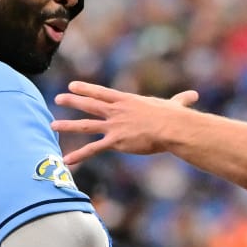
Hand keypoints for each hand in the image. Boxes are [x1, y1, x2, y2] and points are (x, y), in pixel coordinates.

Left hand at [51, 81, 200, 163]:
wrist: (171, 127)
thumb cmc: (175, 116)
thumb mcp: (175, 105)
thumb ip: (180, 100)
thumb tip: (193, 96)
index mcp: (128, 101)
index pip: (102, 92)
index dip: (87, 89)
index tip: (73, 85)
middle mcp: (117, 111)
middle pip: (90, 104)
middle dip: (72, 101)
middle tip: (58, 98)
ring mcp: (114, 126)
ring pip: (86, 125)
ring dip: (68, 125)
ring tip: (53, 125)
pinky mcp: (115, 141)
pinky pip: (93, 149)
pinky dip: (79, 155)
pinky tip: (65, 161)